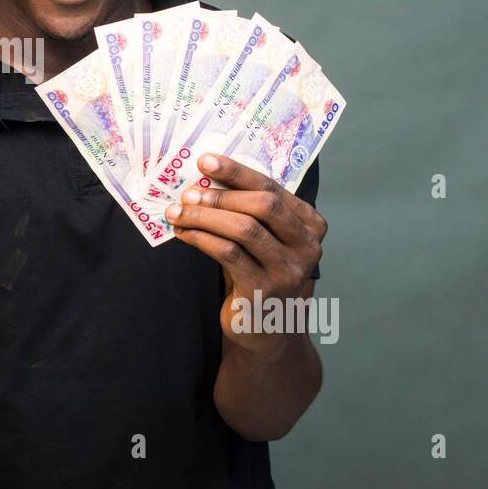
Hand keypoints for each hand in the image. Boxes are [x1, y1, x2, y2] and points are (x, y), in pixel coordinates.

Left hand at [164, 153, 326, 354]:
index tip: (205, 161)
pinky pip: (228, 254)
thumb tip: (205, 178)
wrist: (267, 327)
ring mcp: (288, 270)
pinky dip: (202, 238)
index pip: (272, 188)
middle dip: (221, 195)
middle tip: (187, 192)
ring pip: (244, 229)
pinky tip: (184, 233)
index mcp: (310, 224)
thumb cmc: (260, 271)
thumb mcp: (265, 239)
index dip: (237, 172)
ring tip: (177, 211)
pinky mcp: (264, 290)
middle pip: (263, 206)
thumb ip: (250, 211)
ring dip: (204, 216)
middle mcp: (307, 246)